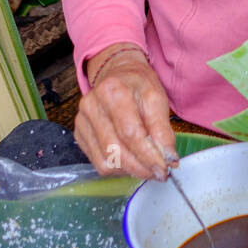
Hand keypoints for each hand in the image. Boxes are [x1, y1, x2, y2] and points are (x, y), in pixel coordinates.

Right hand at [74, 47, 178, 179]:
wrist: (118, 75)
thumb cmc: (138, 85)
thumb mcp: (157, 98)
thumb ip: (162, 129)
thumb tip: (168, 158)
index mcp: (112, 91)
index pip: (130, 133)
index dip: (149, 155)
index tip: (165, 168)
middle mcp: (91, 106)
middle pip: (115, 150)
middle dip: (141, 167)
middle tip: (159, 172)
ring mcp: (81, 121)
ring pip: (105, 161)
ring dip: (130, 170)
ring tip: (147, 166)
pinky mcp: (79, 134)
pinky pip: (98, 163)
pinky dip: (118, 168)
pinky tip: (131, 161)